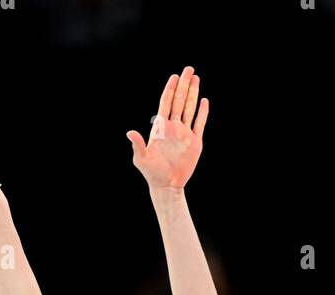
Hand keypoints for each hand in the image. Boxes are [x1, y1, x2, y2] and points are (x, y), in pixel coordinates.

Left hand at [126, 66, 208, 190]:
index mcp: (161, 127)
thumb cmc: (152, 173)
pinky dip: (203, 113)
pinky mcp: (195, 142)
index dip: (170, 90)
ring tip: (196, 78)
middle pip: (179, 101)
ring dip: (193, 94)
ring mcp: (185, 133)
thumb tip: (129, 132)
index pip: (166, 103)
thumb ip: (138, 144)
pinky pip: (200, 124)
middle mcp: (173, 127)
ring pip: (190, 109)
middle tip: (189, 69)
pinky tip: (204, 101)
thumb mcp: (142, 159)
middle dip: (184, 85)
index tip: (174, 77)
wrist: (167, 186)